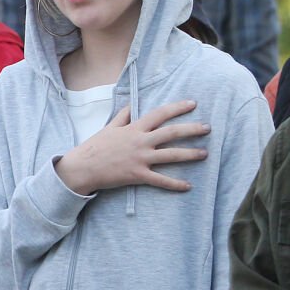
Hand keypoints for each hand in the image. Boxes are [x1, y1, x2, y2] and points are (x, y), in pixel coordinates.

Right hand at [54, 101, 209, 194]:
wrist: (82, 168)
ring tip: (205, 153)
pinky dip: (175, 184)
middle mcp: (140, 142)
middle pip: (172, 133)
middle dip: (192, 129)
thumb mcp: (108, 128)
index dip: (177, 108)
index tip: (193, 104)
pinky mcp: (137, 175)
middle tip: (208, 128)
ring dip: (190, 154)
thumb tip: (131, 105)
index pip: (160, 114)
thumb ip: (122, 116)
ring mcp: (140, 159)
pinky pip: (160, 180)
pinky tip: (188, 186)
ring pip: (171, 155)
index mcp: (134, 128)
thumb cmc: (94, 147)